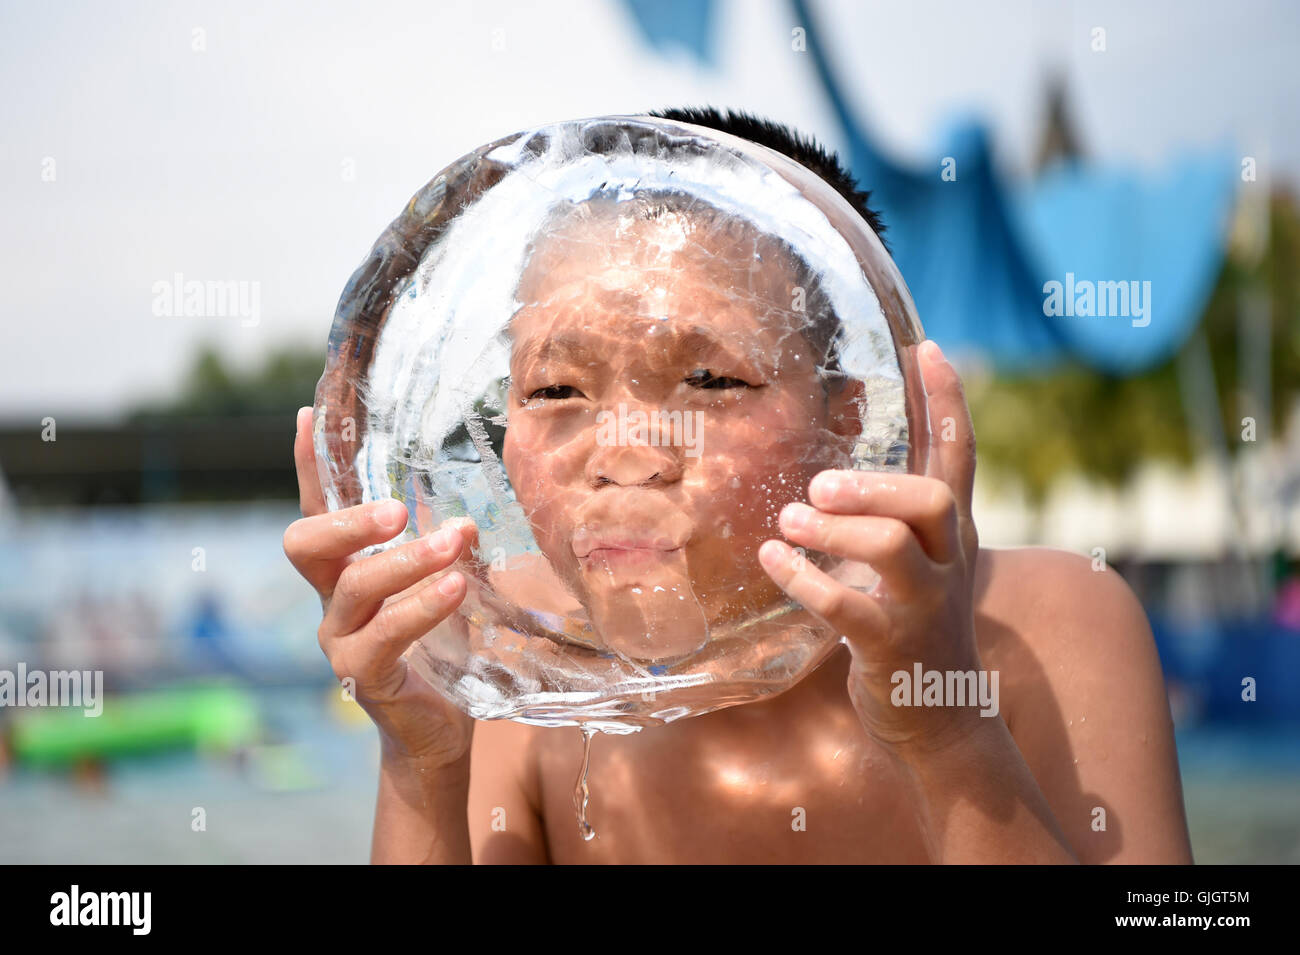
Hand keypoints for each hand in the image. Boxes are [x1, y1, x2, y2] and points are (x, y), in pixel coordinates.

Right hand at [283, 407, 479, 771]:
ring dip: (408, 560)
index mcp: (346, 572)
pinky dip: (422, 605)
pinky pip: (384, 633)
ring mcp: (338, 640)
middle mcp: (331, 602)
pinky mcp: (359, 675)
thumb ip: (450, 553)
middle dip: (348, 519)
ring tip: (454, 541)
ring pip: (355, 585)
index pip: (319, 510)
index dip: (311, 465)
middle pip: (307, 543)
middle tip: (399, 509)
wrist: (438, 733)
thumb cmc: (442, 652)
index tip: (308, 413)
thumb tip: (467, 517)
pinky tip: (456, 587)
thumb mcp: (448, 590)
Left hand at [759, 340, 983, 753]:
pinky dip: (803, 578)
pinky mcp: (892, 647)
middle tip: (819, 485)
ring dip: (834, 528)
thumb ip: (890, 522)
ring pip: (893, 547)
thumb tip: (834, 478)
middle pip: (932, 500)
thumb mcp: (917, 568)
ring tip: (789, 520)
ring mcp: (925, 609)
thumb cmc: (913, 632)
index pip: (960, 457)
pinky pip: (846, 605)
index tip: (928, 347)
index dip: (947, 403)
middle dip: (875, 483)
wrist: (940, 723)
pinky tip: (773, 557)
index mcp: (954, 538)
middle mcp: (948, 567)